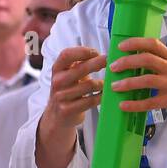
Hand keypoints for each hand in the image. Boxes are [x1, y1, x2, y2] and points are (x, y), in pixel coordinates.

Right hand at [36, 46, 106, 167]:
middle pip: (81, 68)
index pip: (67, 54)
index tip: (96, 52)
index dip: (82, 51)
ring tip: (105, 84)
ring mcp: (61, 97)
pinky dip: (101, 97)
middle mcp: (57, 82)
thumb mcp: (69, 74)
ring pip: (90, 86)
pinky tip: (104, 95)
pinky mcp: (68, 110)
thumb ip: (81, 63)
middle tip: (109, 61)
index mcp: (57, 69)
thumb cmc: (68, 90)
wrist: (57, 116)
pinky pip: (91, 100)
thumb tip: (103, 54)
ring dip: (102, 84)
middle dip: (98, 63)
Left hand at [108, 37, 166, 140]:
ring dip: (128, 83)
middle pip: (147, 59)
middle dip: (127, 62)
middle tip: (113, 67)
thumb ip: (159, 64)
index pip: (153, 44)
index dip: (135, 43)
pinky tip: (124, 106)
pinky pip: (151, 102)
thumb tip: (133, 62)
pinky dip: (135, 104)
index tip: (120, 46)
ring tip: (114, 87)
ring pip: (148, 80)